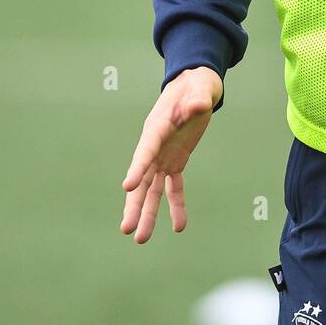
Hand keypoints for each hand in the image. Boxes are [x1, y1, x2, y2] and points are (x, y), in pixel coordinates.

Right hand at [120, 66, 222, 243]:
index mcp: (156, 128)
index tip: (126, 187)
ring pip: (152, 190)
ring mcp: (163, 156)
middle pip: (141, 180)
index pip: (145, 151)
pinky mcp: (176, 162)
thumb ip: (197, 100)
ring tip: (142, 239)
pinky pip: (174, 187)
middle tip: (127, 229)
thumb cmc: (195, 86)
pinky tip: (179, 227)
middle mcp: (155, 147)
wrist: (196, 87)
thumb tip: (198, 106)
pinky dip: (177, 206)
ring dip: (149, 213)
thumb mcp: (199, 89)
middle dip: (134, 205)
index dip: (136, 169)